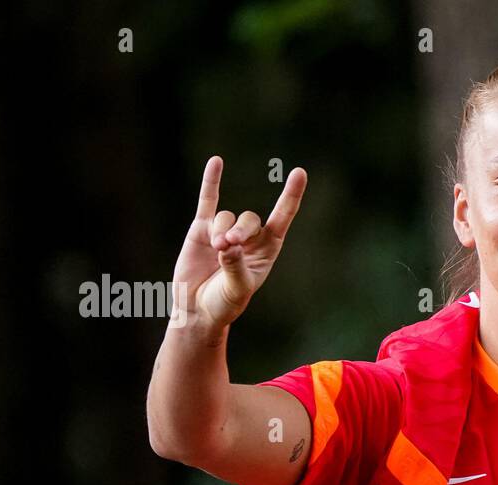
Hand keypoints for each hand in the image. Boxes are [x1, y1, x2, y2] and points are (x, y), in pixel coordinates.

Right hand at [171, 156, 306, 330]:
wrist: (197, 309)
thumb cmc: (225, 302)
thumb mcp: (237, 289)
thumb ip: (235, 266)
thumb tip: (228, 244)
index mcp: (267, 250)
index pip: (282, 218)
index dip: (291, 196)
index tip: (300, 173)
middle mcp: (249, 237)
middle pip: (249, 220)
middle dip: (239, 231)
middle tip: (227, 246)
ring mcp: (225, 230)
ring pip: (226, 217)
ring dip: (221, 230)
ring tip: (216, 249)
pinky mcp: (202, 229)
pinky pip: (208, 200)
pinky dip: (211, 182)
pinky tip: (216, 162)